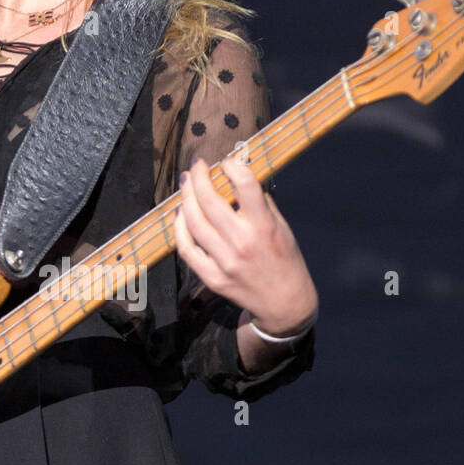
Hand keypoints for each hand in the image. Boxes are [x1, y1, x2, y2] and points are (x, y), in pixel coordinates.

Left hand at [174, 154, 317, 334]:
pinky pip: (187, 249)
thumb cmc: (284, 260)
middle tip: (197, 166)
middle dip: (200, 177)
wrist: (284, 303)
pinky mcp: (212, 277)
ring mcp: (224, 262)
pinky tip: (181, 213)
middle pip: (210, 201)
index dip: (232, 166)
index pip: (245, 185)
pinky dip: (180, 228)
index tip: (226, 161)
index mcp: (264, 227)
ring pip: (194, 222)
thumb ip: (261, 203)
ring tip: (186, 184)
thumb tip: (237, 177)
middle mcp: (242, 243)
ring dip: (186, 198)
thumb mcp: (282, 227)